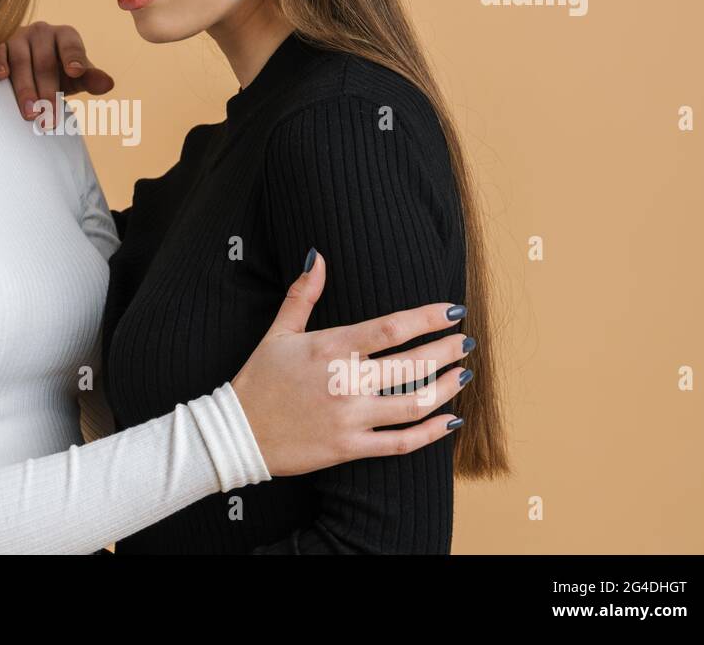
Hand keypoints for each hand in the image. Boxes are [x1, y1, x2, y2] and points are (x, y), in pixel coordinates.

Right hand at [0, 21, 114, 122]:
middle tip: (50, 118)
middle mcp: (42, 32)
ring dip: (25, 88)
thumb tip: (108, 84)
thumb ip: (91, 79)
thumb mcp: (77, 76)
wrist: (31, 68)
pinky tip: (0, 77)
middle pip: (45, 61)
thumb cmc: (59, 72)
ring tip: (30, 113)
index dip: (74, 57)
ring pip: (21, 60)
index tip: (76, 72)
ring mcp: (18, 36)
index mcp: (65, 36)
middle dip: (48, 92)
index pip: (71, 45)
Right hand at [230, 250, 470, 476]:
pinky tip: (450, 421)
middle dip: (446, 352)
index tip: (454, 311)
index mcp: (329, 348)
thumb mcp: (278, 332)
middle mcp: (345, 382)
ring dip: (446, 390)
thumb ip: (303, 294)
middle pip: (412, 365)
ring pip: (414, 404)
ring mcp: (350, 418)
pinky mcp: (349, 447)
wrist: (237, 433)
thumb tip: (317, 256)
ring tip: (463, 376)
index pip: (391, 329)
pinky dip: (431, 434)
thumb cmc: (258, 379)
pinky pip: (401, 443)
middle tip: (466, 344)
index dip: (428, 318)